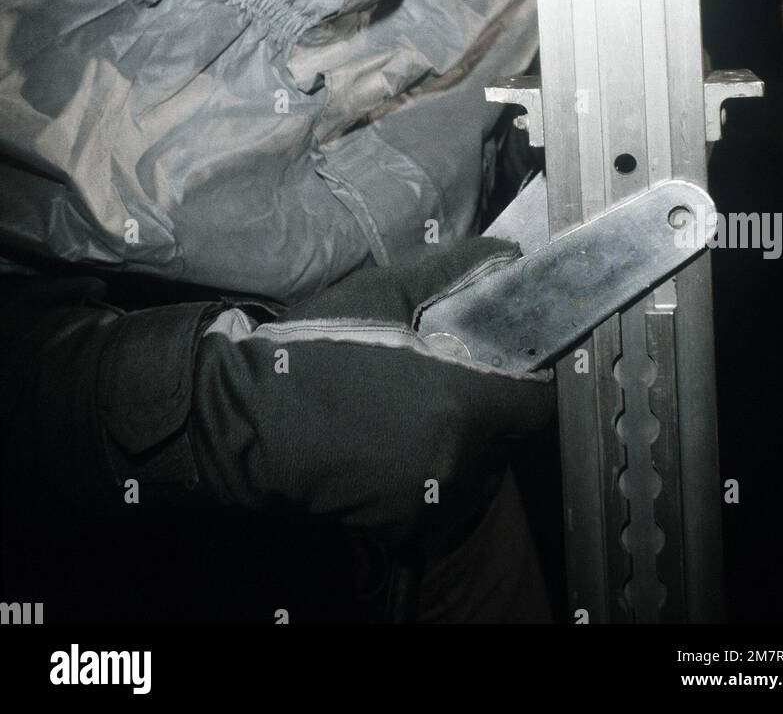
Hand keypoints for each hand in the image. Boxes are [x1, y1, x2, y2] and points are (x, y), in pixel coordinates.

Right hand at [188, 239, 553, 544]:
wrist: (244, 421)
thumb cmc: (312, 350)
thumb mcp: (382, 294)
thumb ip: (453, 273)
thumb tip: (505, 254)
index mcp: (461, 402)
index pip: (537, 402)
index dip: (526, 377)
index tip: (502, 362)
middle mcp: (457, 462)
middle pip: (506, 434)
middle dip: (487, 406)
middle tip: (443, 378)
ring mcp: (431, 504)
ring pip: (477, 469)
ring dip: (461, 443)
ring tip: (411, 413)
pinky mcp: (404, 530)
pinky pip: (443, 499)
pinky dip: (431, 477)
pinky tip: (391, 447)